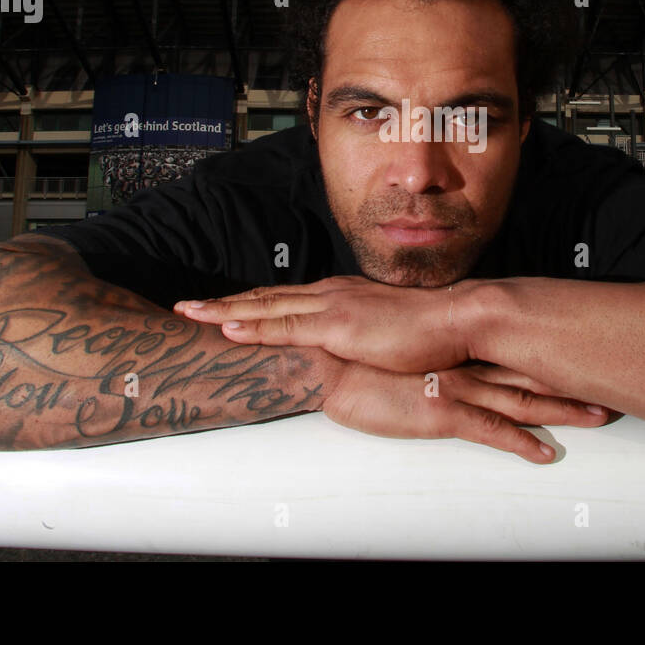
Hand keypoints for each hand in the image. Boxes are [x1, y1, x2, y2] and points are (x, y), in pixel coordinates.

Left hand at [175, 275, 470, 372]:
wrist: (460, 319)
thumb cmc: (433, 330)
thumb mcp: (388, 332)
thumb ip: (365, 337)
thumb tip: (355, 349)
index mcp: (341, 296)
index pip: (284, 298)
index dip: (249, 303)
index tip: (220, 307)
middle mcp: (330, 294)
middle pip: (264, 297)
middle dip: (223, 302)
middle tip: (185, 307)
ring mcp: (332, 307)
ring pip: (264, 308)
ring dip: (223, 311)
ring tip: (188, 313)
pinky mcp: (339, 328)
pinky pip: (285, 329)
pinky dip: (251, 328)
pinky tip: (225, 328)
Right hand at [322, 360, 609, 463]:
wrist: (326, 359)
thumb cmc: (352, 354)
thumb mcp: (398, 349)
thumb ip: (422, 353)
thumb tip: (434, 354)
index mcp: (456, 348)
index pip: (513, 348)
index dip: (550, 353)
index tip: (580, 353)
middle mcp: (465, 363)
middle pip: (531, 372)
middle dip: (573, 379)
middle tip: (613, 382)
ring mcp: (457, 388)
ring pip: (523, 400)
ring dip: (564, 410)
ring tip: (601, 416)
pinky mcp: (441, 413)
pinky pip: (490, 432)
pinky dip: (520, 445)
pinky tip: (545, 456)